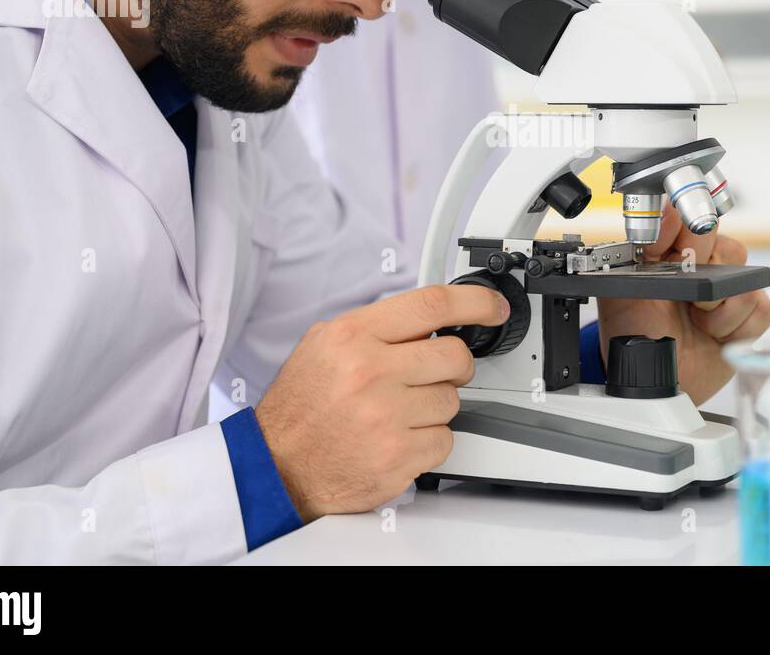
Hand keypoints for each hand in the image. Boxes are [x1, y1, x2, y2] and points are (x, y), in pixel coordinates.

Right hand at [255, 284, 508, 518]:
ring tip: (397, 412)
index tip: (493, 307)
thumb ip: (377, 326)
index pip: (432, 304)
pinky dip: (428, 441)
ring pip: (452, 400)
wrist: (276, 466)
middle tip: (432, 374)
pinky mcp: (398, 457)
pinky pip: (445, 440)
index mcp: (353, 336)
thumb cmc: (302, 405)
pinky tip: (397, 438)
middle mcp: (370, 372)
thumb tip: (431, 317)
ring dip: (434, 407)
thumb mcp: (325, 344)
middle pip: (453, 355)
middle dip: (453, 365)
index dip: (475, 302)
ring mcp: (386, 417)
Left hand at [596, 204, 769, 405]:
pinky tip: (714, 335)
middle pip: (729, 246)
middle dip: (705, 276)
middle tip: (686, 298)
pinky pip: (760, 309)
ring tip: (696, 320)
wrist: (651, 377)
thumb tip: (667, 212)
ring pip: (746, 279)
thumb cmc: (634, 332)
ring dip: (717, 309)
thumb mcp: (624, 287)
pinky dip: (734, 328)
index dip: (692, 234)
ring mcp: (728, 290)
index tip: (679, 256)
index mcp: (672, 250)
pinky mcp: (749, 316)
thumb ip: (644, 246)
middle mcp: (704, 265)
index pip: (697, 219)